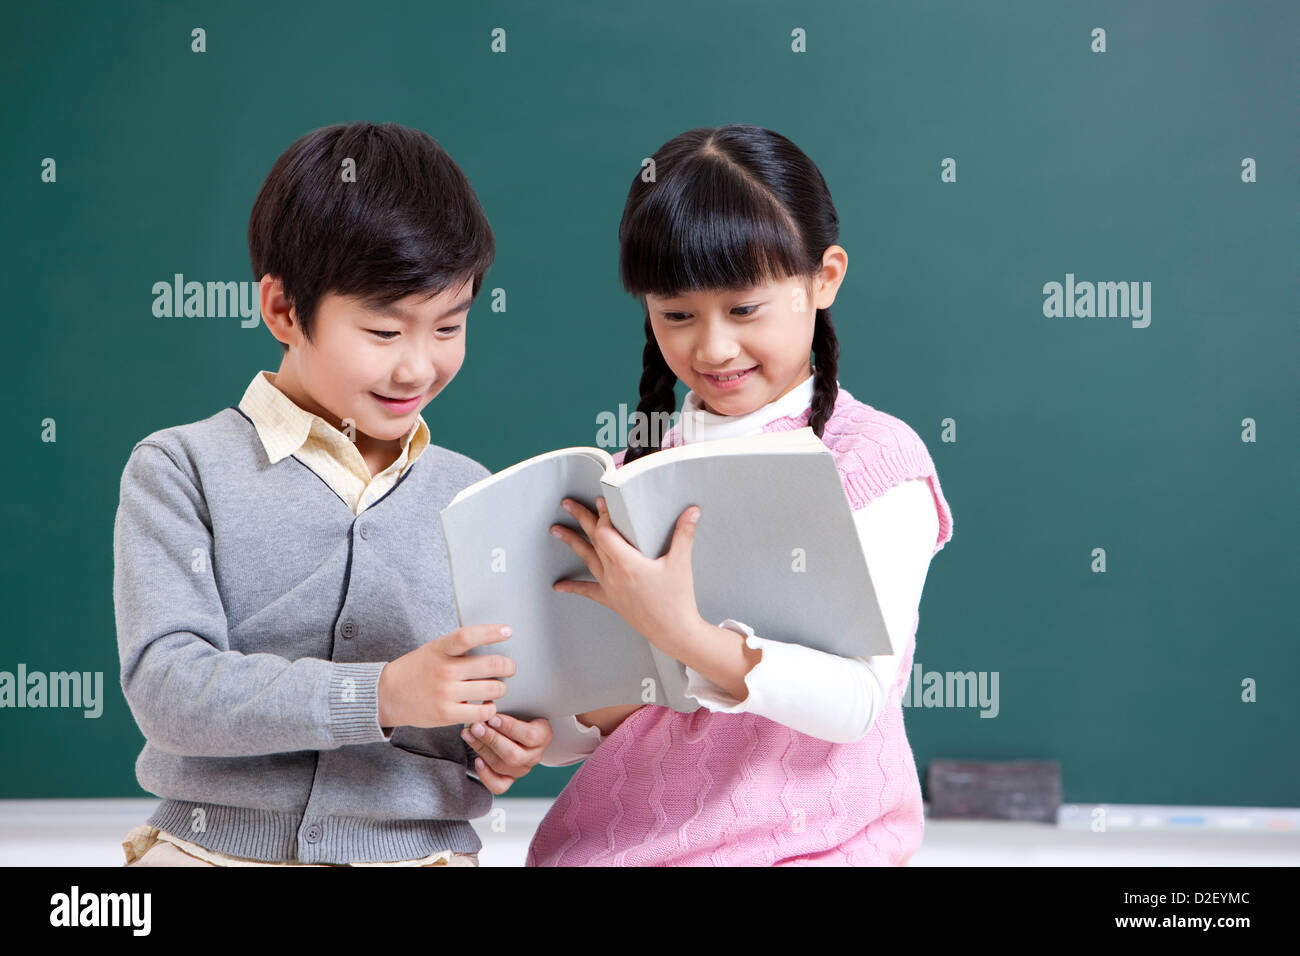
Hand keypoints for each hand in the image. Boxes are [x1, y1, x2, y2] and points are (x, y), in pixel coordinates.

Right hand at [377, 624, 514, 728]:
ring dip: (500, 688)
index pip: (468, 636)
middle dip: (508, 666)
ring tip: (496, 688)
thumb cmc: (416, 669)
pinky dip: (491, 709)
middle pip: (491, 665)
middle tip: (509, 668)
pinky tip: (486, 704)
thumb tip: (491, 641)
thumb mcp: (434, 650)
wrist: (388, 694)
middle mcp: (445, 670)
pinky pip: (483, 712)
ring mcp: (446, 693)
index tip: (507, 631)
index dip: (491, 632)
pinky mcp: (448, 714)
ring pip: (493, 689)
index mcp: (441, 649)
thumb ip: (458, 648)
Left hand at [461, 714, 553, 793]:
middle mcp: (535, 755)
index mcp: (543, 735)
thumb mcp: (518, 707)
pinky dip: (486, 774)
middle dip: (491, 740)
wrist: (517, 729)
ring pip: (502, 767)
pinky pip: (499, 786)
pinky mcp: (510, 779)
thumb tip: (486, 703)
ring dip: (482, 750)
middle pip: (513, 755)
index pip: (529, 736)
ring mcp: (522, 769)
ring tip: (469, 735)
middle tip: (476, 726)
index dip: (509, 727)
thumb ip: (507, 706)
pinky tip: (477, 760)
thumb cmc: (518, 713)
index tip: (492, 717)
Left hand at [551, 497, 703, 654]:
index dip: (603, 515)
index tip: (602, 502)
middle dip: (580, 519)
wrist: (674, 632)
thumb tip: (692, 511)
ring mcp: (610, 587)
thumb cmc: (677, 600)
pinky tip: (559, 586)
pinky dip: (573, 587)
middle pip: (593, 540)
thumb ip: (684, 534)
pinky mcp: (612, 600)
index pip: (606, 532)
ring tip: (557, 530)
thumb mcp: (681, 563)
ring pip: (587, 559)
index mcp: (627, 563)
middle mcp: (614, 574)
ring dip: (572, 542)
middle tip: (568, 504)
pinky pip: (588, 591)